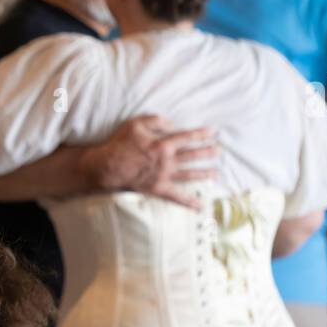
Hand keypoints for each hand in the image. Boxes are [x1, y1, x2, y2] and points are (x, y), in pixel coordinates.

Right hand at [82, 115, 218, 209]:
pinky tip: (200, 206)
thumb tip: (171, 123)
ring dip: (205, 174)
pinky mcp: (159, 189)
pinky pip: (177, 197)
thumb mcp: (135, 124)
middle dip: (208, 153)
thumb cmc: (119, 144)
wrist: (107, 168)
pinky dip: (189, 202)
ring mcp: (164, 176)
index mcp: (163, 144)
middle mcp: (167, 161)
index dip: (202, 134)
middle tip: (219, 152)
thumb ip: (155, 120)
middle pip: (193, 156)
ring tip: (216, 173)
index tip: (213, 132)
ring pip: (190, 175)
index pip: (188, 137)